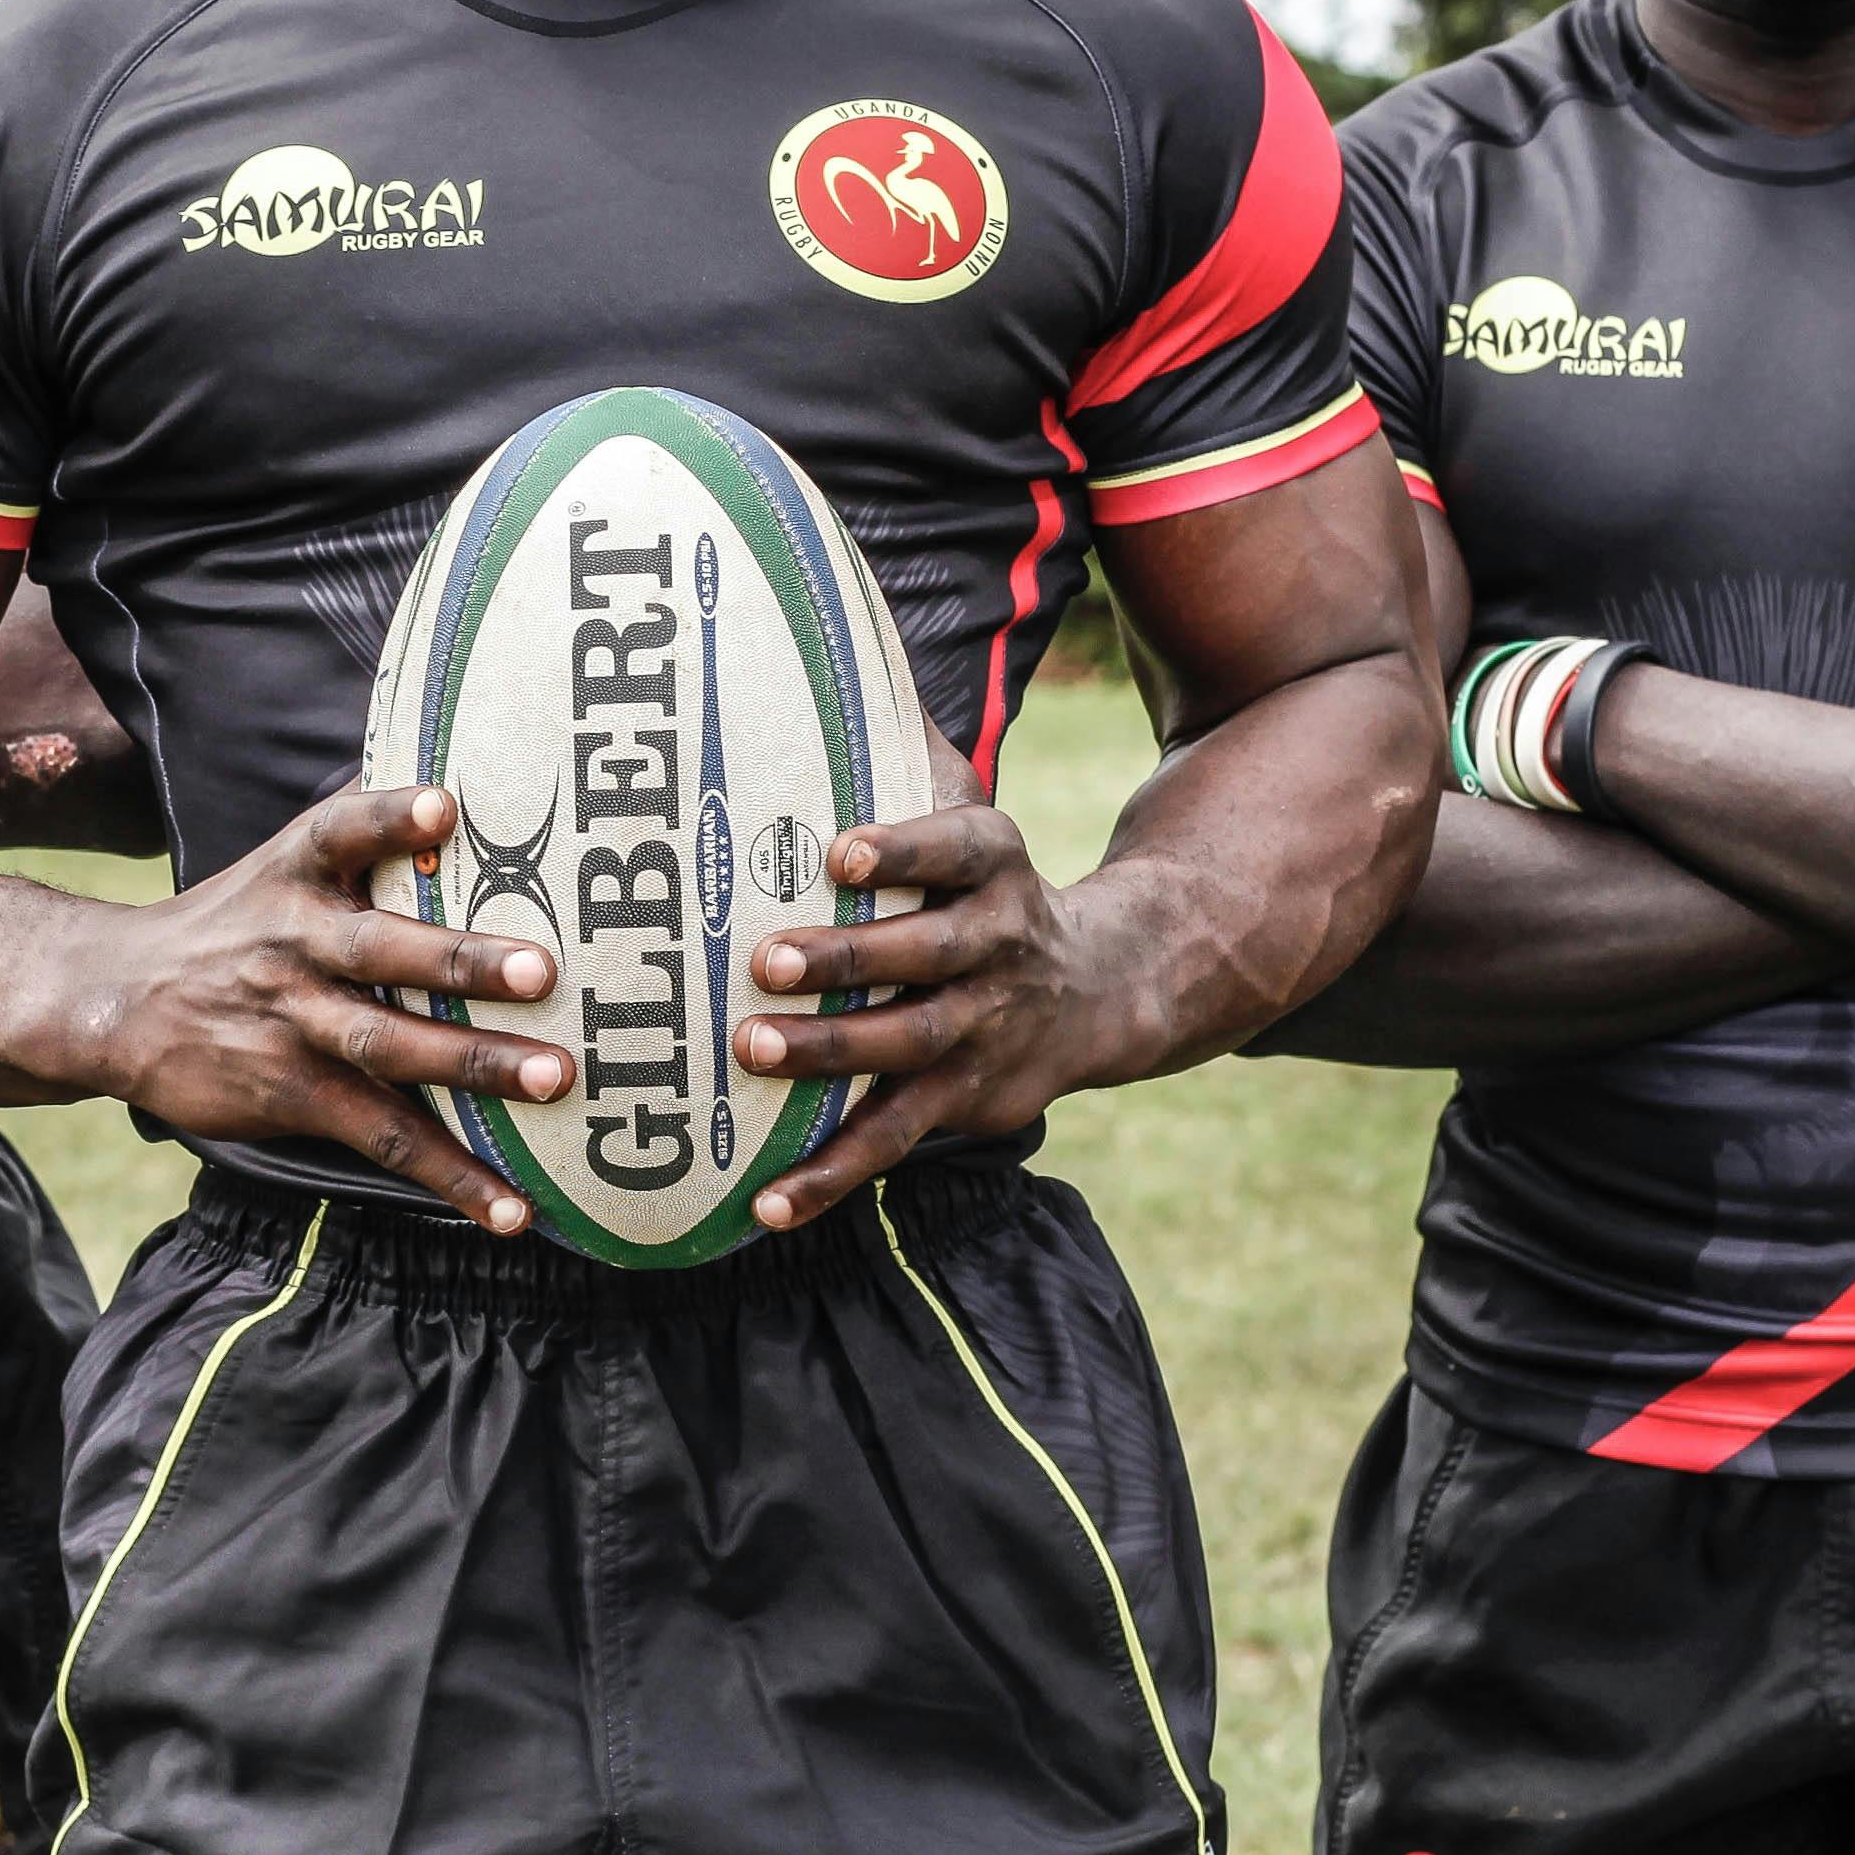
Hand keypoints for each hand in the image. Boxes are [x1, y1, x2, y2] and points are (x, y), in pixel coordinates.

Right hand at [63, 782, 571, 1234]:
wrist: (117, 1000)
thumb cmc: (236, 921)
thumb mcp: (284, 857)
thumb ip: (365, 819)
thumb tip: (458, 761)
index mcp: (299, 870)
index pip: (344, 830)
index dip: (392, 817)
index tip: (445, 805)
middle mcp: (297, 940)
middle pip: (383, 949)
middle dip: (462, 962)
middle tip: (543, 970)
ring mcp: (295, 1022)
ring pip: (389, 1047)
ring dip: (474, 1066)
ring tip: (553, 1079)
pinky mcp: (296, 1093)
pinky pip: (384, 1135)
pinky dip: (452, 1173)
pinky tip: (513, 1208)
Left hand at [731, 797, 1145, 1230]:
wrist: (1101, 991)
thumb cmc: (983, 893)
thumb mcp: (972, 826)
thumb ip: (911, 762)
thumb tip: (843, 653)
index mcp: (996, 867)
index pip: (959, 848)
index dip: (903, 849)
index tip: (840, 852)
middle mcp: (1000, 946)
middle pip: (927, 955)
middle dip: (850, 959)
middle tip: (768, 958)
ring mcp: (984, 1030)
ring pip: (909, 1045)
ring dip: (831, 1054)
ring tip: (753, 1049)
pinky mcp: (964, 1100)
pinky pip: (893, 1139)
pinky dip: (831, 1173)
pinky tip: (768, 1201)